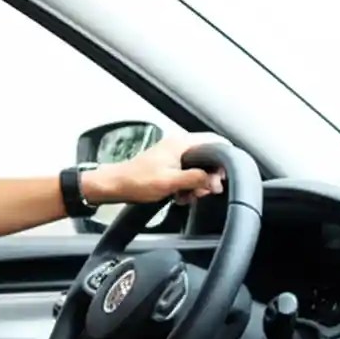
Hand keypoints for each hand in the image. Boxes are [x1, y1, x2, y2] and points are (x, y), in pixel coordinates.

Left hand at [86, 133, 227, 205]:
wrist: (115, 186)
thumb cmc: (137, 181)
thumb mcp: (171, 182)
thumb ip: (196, 179)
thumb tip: (215, 180)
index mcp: (182, 143)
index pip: (215, 142)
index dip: (223, 160)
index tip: (221, 177)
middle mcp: (179, 145)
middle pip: (208, 158)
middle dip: (208, 177)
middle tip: (203, 191)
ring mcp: (174, 155)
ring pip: (198, 169)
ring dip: (197, 185)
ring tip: (188, 195)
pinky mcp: (169, 166)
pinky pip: (187, 175)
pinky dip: (187, 186)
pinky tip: (180, 196)